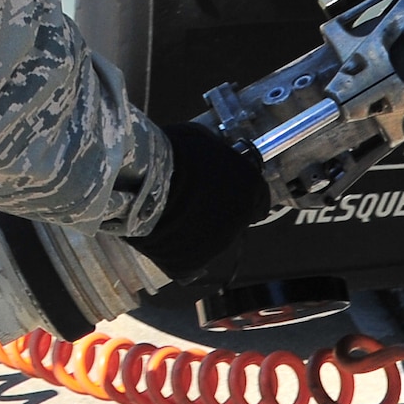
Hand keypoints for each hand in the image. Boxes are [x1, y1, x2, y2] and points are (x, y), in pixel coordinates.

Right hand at [134, 121, 269, 287]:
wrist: (144, 181)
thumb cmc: (174, 150)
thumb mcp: (202, 139)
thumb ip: (217, 157)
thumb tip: (215, 161)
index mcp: (249, 188)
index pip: (260, 199)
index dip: (243, 193)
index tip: (228, 189)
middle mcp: (239, 221)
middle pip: (235, 219)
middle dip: (218, 210)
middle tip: (194, 197)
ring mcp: (216, 246)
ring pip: (211, 239)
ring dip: (199, 228)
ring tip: (172, 212)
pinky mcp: (190, 264)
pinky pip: (189, 259)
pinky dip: (180, 249)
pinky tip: (165, 234)